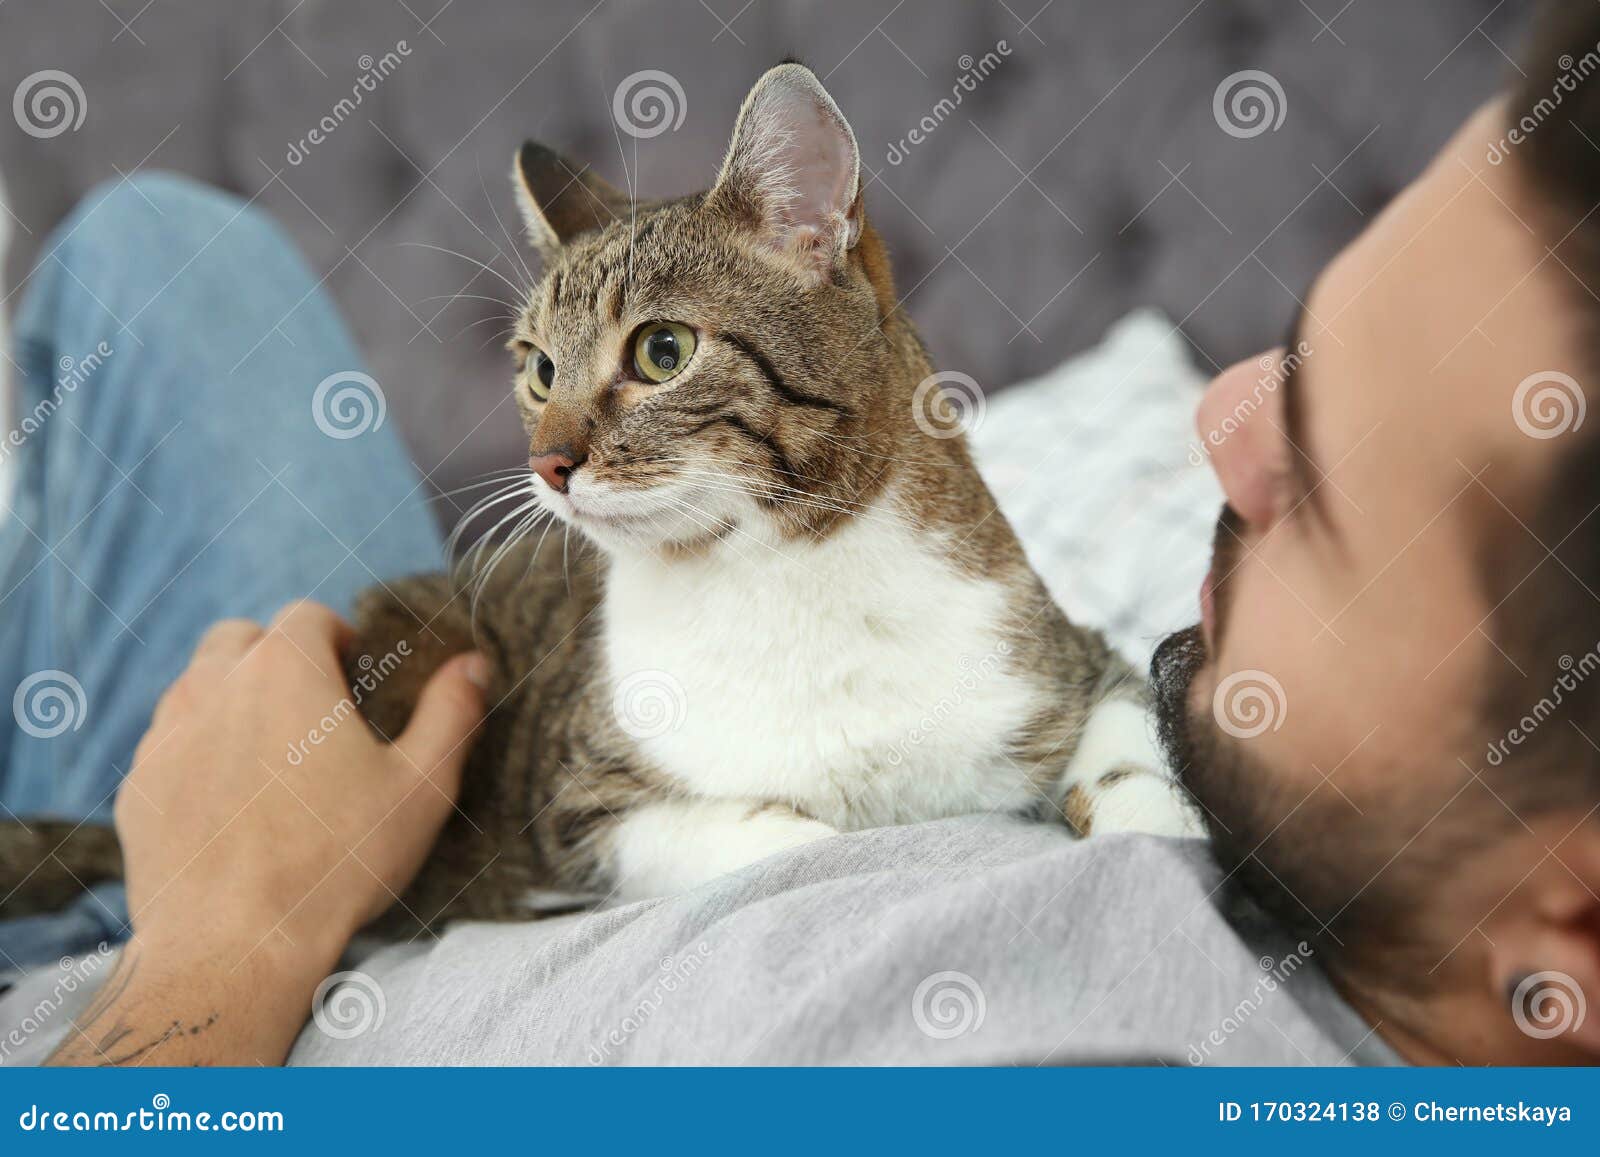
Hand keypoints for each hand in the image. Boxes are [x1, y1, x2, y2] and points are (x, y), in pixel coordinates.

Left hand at [115, 600, 487, 972]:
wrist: (232, 946)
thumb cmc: (335, 863)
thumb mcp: (421, 787)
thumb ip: (452, 713)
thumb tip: (474, 664)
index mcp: (285, 670)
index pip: (307, 616)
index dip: (338, 638)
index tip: (357, 676)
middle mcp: (214, 686)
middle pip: (239, 639)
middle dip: (274, 657)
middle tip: (312, 711)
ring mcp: (165, 736)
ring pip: (196, 687)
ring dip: (232, 701)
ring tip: (272, 757)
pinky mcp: (137, 786)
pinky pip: (167, 745)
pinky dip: (197, 754)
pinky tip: (231, 804)